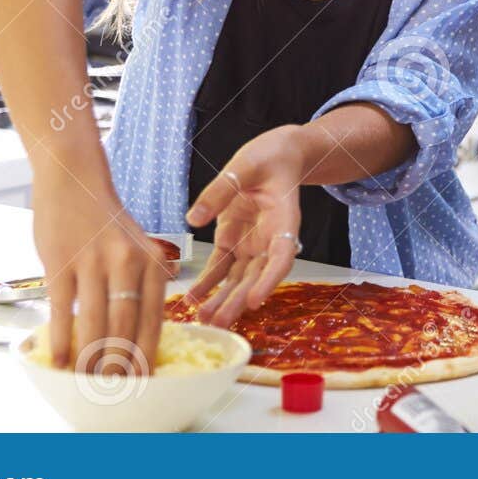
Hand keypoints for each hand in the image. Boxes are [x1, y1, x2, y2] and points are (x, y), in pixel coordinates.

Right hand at [33, 174, 169, 372]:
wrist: (74, 179)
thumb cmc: (106, 220)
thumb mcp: (136, 247)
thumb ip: (140, 284)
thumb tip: (137, 335)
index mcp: (152, 262)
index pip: (153, 320)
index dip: (145, 355)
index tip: (140, 381)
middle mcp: (127, 262)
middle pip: (124, 327)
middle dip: (117, 364)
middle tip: (110, 390)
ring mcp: (93, 262)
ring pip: (94, 323)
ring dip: (89, 359)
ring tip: (84, 381)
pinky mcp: (61, 262)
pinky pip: (62, 310)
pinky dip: (61, 340)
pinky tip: (60, 359)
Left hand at [185, 124, 307, 326]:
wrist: (277, 155)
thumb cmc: (270, 157)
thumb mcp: (246, 164)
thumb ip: (220, 189)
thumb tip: (193, 218)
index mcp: (284, 220)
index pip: (281, 256)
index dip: (270, 281)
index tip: (255, 300)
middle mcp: (269, 238)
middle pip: (256, 275)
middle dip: (238, 300)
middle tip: (220, 323)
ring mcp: (251, 243)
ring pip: (237, 278)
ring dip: (222, 299)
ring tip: (203, 320)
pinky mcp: (233, 241)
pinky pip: (220, 267)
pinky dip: (207, 283)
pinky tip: (192, 299)